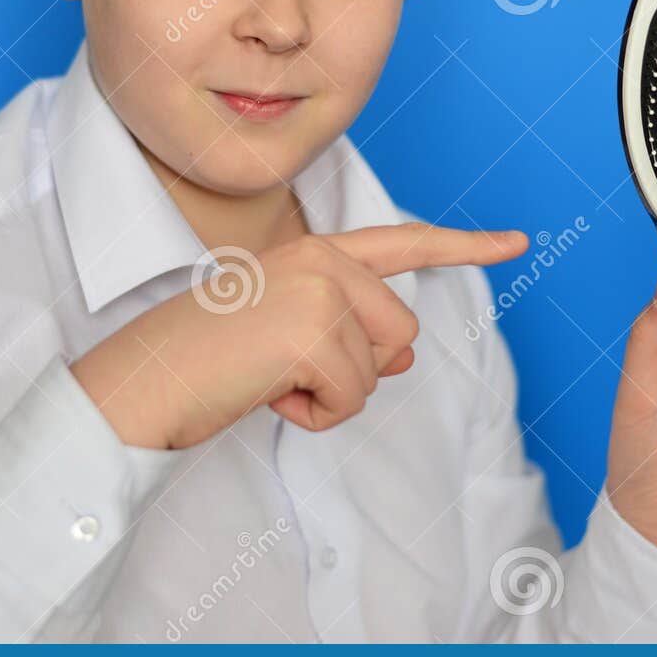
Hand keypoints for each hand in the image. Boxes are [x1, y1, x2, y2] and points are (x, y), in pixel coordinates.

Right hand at [70, 222, 528, 448]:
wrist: (140, 382)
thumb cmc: (203, 361)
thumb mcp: (284, 337)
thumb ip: (347, 332)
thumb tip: (405, 354)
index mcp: (313, 251)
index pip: (401, 244)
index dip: (464, 247)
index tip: (516, 242)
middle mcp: (323, 258)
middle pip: (399, 331)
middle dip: (355, 367)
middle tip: (280, 366)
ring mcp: (321, 290)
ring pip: (379, 367)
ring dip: (331, 393)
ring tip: (267, 377)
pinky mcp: (315, 331)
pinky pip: (352, 398)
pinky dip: (314, 414)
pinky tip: (266, 393)